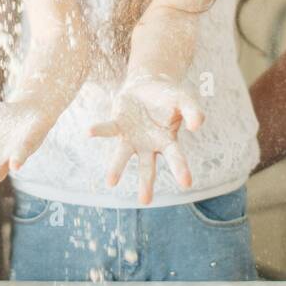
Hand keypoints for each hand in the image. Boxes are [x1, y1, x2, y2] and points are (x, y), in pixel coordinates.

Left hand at [89, 75, 203, 204]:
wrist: (149, 84)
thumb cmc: (170, 97)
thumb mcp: (185, 100)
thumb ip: (193, 111)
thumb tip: (197, 125)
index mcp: (168, 141)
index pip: (176, 158)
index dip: (181, 169)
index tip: (187, 184)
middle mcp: (149, 145)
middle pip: (147, 168)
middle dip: (146, 183)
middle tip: (145, 201)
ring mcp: (132, 138)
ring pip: (123, 155)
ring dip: (117, 168)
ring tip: (111, 182)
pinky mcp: (119, 125)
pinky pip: (109, 129)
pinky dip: (99, 130)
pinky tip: (88, 132)